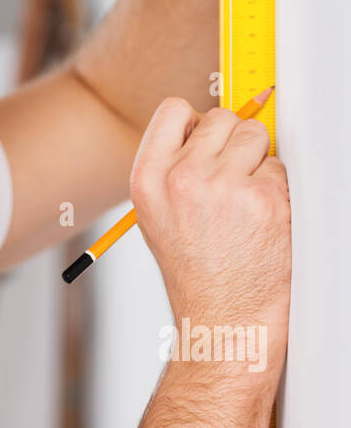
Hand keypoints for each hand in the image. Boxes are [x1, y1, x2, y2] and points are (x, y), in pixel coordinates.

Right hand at [130, 97, 290, 371]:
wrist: (224, 318)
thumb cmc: (193, 270)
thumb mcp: (156, 214)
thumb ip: (171, 166)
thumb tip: (204, 126)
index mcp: (148, 179)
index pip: (174, 110)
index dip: (195, 122)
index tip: (207, 138)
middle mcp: (182, 179)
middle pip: (220, 118)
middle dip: (231, 143)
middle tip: (228, 182)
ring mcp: (226, 187)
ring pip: (254, 135)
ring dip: (257, 162)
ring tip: (244, 201)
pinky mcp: (266, 199)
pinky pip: (279, 167)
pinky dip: (276, 189)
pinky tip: (261, 219)